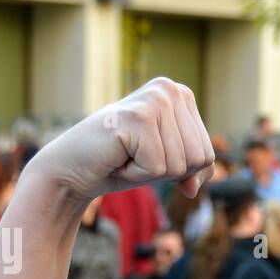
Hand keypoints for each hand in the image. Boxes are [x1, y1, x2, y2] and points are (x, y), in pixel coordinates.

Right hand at [29, 78, 213, 202]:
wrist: (72, 168)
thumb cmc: (120, 163)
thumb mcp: (167, 165)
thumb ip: (193, 171)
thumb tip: (195, 189)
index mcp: (181, 95)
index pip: (207, 155)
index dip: (178, 170)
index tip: (148, 155)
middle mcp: (170, 90)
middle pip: (198, 159)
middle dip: (166, 171)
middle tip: (134, 156)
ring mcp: (155, 101)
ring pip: (179, 165)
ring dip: (150, 172)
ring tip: (125, 155)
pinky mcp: (138, 118)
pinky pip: (158, 168)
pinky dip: (136, 174)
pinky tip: (117, 157)